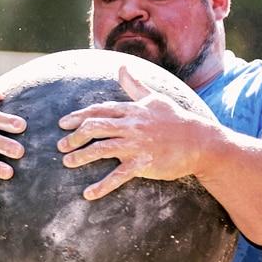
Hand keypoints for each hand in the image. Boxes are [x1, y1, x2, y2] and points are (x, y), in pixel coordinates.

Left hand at [56, 64, 213, 199]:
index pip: (99, 110)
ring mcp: (136, 145)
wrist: (201, 142)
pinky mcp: (144, 164)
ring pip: (102, 149)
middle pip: (95, 127)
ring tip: (68, 163)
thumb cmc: (176, 120)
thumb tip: (122, 68)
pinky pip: (118, 176)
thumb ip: (135, 85)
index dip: (78, 116)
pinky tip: (88, 194)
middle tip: (60, 146)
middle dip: (75, 136)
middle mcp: (131, 125)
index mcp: (132, 110)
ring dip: (81, 157)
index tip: (62, 123)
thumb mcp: (155, 99)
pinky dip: (101, 186)